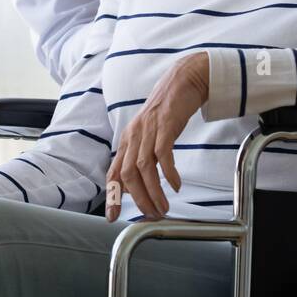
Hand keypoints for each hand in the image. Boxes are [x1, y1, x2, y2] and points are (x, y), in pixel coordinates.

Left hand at [106, 52, 208, 221]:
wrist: (184, 80)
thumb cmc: (168, 111)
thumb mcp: (149, 134)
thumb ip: (141, 156)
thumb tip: (135, 184)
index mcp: (127, 139)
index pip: (114, 172)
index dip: (113, 196)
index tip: (113, 217)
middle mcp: (134, 135)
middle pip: (128, 174)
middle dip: (138, 199)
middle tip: (152, 215)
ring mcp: (149, 130)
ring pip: (144, 168)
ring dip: (154, 192)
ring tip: (164, 208)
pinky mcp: (166, 125)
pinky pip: (163, 154)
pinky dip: (169, 173)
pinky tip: (176, 186)